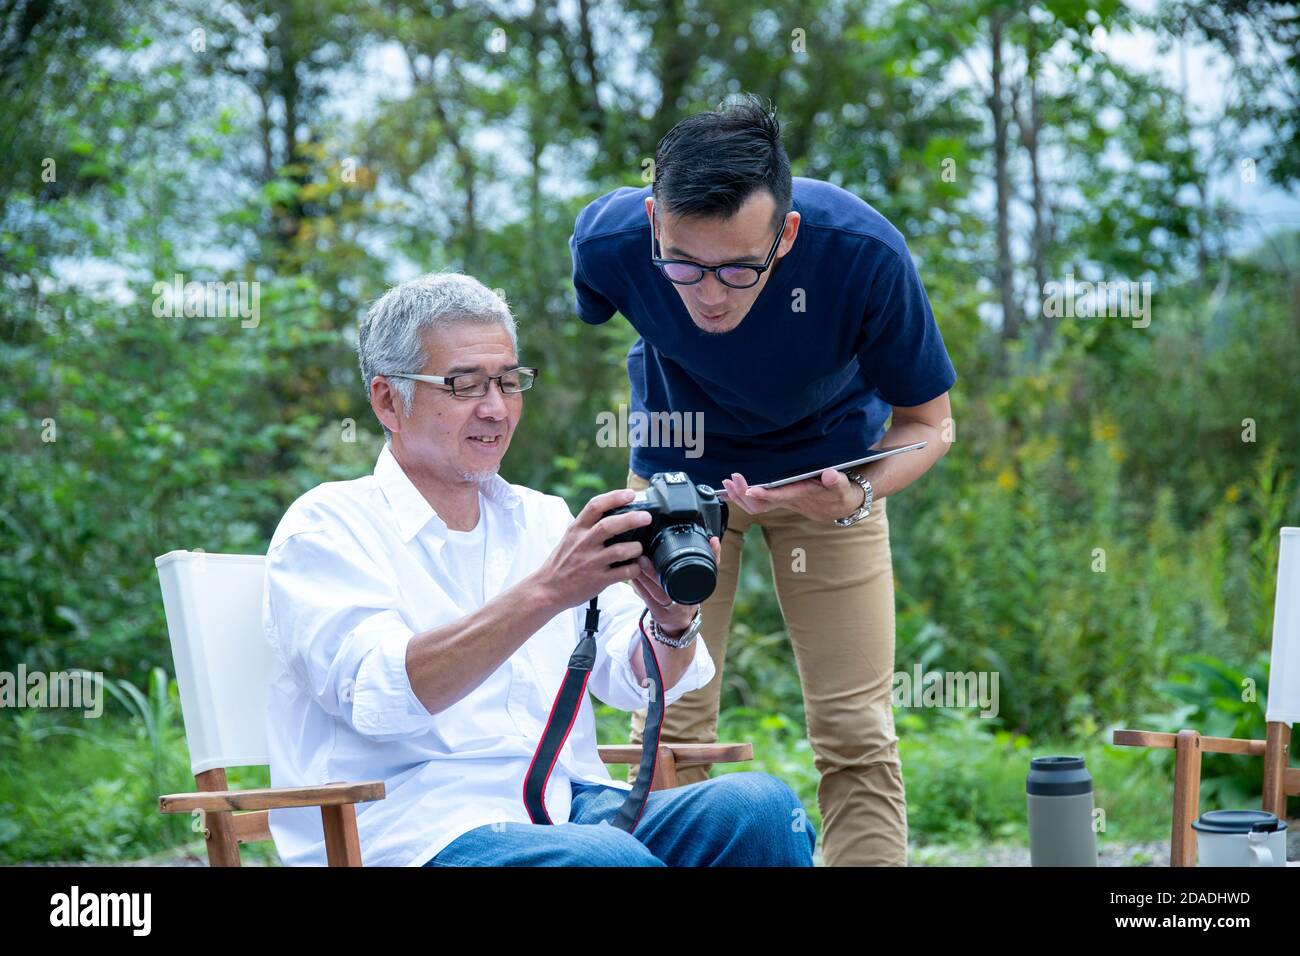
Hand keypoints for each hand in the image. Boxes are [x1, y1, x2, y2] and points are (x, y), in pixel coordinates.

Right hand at [536, 488, 654, 609]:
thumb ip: (589, 526)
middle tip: (646, 517)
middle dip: (631, 519)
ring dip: (635, 548)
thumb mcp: (571, 537)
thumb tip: (615, 511)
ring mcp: (591, 562)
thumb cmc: (562, 562)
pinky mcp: (598, 580)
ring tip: (639, 548)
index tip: (630, 494)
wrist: (548, 589)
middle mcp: (583, 543)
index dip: (614, 497)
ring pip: (619, 550)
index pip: (595, 506)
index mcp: (576, 529)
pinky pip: (623, 572)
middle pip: (609, 525)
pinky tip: (636, 566)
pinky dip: (634, 568)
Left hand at [628, 536, 720, 634]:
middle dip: (653, 573)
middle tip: (642, 558)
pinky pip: (647, 600)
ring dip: (643, 578)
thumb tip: (713, 540)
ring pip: (655, 594)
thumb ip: (711, 559)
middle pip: (667, 588)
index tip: (662, 554)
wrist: (681, 621)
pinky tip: (633, 576)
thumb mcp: (704, 579)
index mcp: (698, 592)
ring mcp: (671, 611)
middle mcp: (685, 604)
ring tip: (634, 564)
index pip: (689, 579)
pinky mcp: (659, 615)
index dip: (675, 567)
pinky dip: (639, 586)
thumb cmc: (690, 594)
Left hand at [722, 469, 864, 522]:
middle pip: (759, 505)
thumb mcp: (841, 485)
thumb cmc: (839, 492)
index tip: (749, 490)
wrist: (839, 506)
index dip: (763, 494)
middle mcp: (787, 501)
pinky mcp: (779, 500)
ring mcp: (781, 502)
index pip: (779, 496)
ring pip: (755, 507)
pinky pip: (756, 503)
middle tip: (731, 480)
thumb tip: (829, 474)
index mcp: (799, 494)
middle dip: (743, 494)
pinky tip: (731, 489)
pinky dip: (742, 497)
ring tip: (727, 484)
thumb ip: (836, 480)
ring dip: (739, 496)